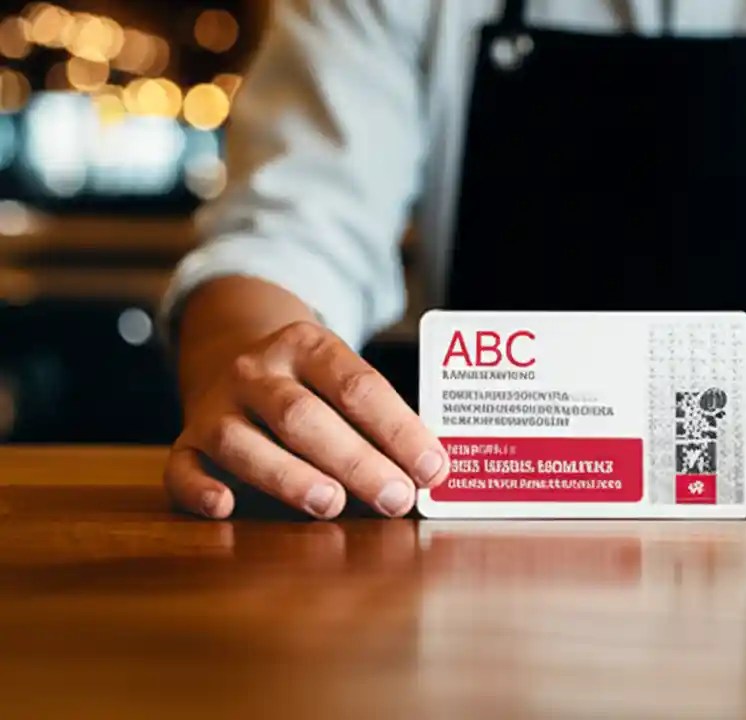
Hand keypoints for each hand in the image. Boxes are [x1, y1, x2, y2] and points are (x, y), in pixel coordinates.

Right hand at [165, 321, 449, 519]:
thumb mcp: (344, 379)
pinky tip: (225, 507)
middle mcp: (256, 371)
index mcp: (307, 345)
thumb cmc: (312, 387)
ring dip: (289, 478)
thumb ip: (380, 420)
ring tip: (332, 505)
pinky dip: (199, 490)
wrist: (231, 356)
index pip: (358, 386)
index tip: (432, 468)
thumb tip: (430, 473)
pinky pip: (182, 467)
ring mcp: (216, 407)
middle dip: (354, 460)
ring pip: (243, 442)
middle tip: (395, 498)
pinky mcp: (188, 442)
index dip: (399, 430)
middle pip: (303, 416)